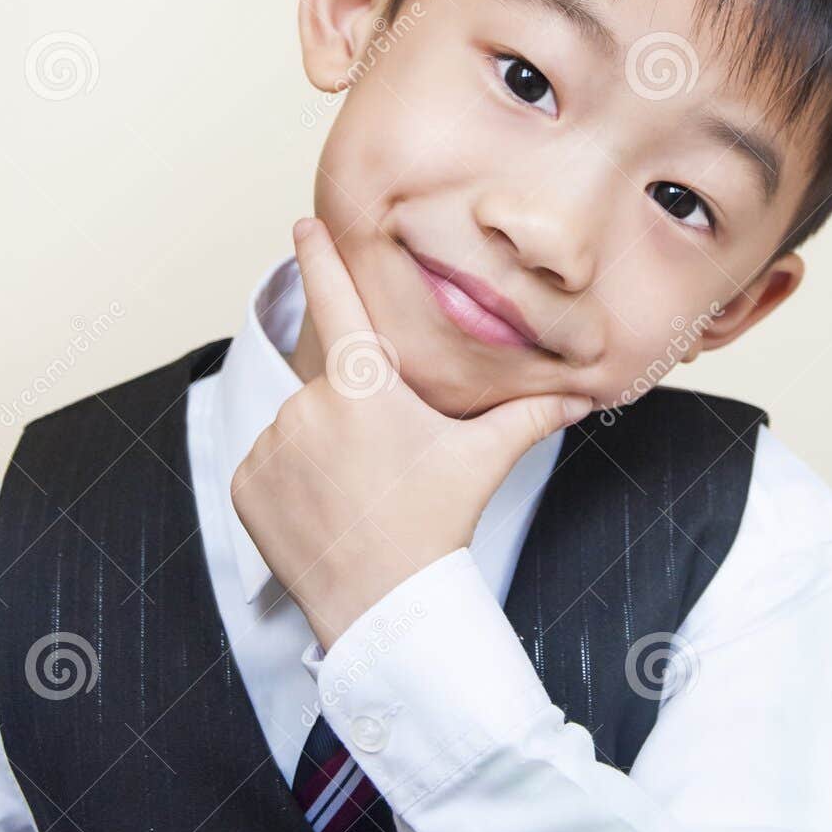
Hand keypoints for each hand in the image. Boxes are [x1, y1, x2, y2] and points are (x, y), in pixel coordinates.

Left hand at [230, 216, 592, 648]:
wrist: (384, 607)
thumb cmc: (435, 525)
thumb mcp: (481, 461)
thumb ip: (529, 417)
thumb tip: (586, 397)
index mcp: (364, 385)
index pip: (336, 301)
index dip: (320, 257)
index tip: (305, 225)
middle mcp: (310, 403)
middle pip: (332, 390)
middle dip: (354, 417)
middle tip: (384, 469)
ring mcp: (271, 444)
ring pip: (299, 427)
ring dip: (321, 449)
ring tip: (356, 496)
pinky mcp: (245, 483)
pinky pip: (267, 464)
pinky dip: (289, 481)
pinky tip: (322, 513)